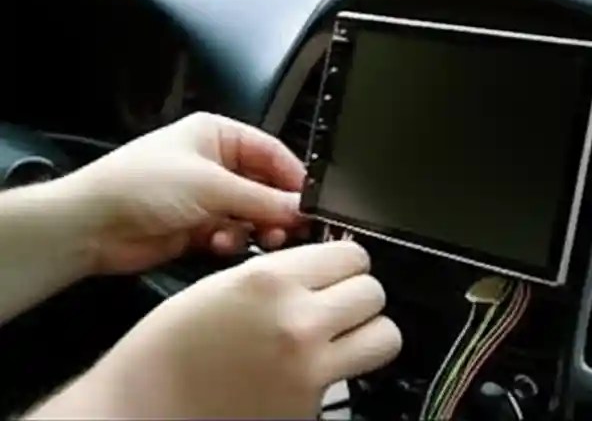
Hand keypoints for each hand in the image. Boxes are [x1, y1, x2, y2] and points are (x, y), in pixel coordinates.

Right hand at [28, 241, 402, 419]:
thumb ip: (279, 272)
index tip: (334, 272)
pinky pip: (353, 379)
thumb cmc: (164, 352)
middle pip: (373, 292)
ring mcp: (309, 369)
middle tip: (334, 307)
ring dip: (365, 334)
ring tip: (338, 338)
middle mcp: (297, 322)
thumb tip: (323, 265)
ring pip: (384, 336)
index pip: (352, 253)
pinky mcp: (310, 408)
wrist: (139, 409)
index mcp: (270, 281)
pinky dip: (339, 374)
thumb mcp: (219, 286)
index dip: (343, 263)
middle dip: (356, 298)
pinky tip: (306, 373)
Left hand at [60, 112, 305, 274]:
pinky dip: (233, 242)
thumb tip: (304, 208)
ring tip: (263, 239)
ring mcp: (205, 197)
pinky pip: (231, 235)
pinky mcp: (196, 228)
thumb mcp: (212, 186)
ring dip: (257, 228)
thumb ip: (264, 199)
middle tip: (293, 228)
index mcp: (218, 136)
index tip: (314, 203)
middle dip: (277, 209)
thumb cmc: (140, 187)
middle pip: (265, 187)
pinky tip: (222, 245)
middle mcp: (214, 164)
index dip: (295, 178)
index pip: (272, 153)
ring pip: (251, 214)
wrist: (90, 226)